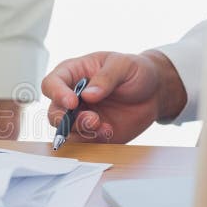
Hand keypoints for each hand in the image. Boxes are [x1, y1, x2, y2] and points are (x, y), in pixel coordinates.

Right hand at [41, 51, 186, 143]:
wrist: (155, 93)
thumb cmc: (135, 71)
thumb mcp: (123, 65)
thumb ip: (106, 77)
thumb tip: (88, 94)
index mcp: (73, 74)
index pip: (51, 83)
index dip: (57, 94)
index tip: (73, 101)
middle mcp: (72, 96)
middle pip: (54, 112)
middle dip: (67, 120)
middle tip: (91, 119)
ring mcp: (81, 116)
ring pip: (66, 131)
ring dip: (81, 132)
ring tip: (102, 126)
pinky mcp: (92, 133)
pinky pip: (84, 142)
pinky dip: (93, 140)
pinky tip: (109, 131)